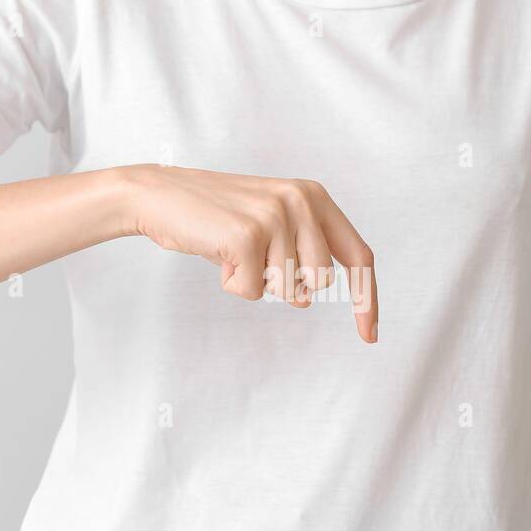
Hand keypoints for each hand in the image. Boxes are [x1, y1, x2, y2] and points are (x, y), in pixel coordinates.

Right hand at [118, 164, 377, 342]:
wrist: (162, 196)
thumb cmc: (218, 217)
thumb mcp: (272, 225)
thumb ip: (302, 253)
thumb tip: (309, 297)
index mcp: (313, 196)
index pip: (359, 255)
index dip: (367, 298)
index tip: (369, 335)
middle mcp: (300, 200)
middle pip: (320, 282)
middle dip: (286, 284)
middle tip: (254, 257)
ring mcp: (274, 216)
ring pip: (287, 290)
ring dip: (256, 282)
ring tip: (234, 252)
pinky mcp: (246, 236)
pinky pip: (253, 291)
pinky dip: (233, 284)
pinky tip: (218, 255)